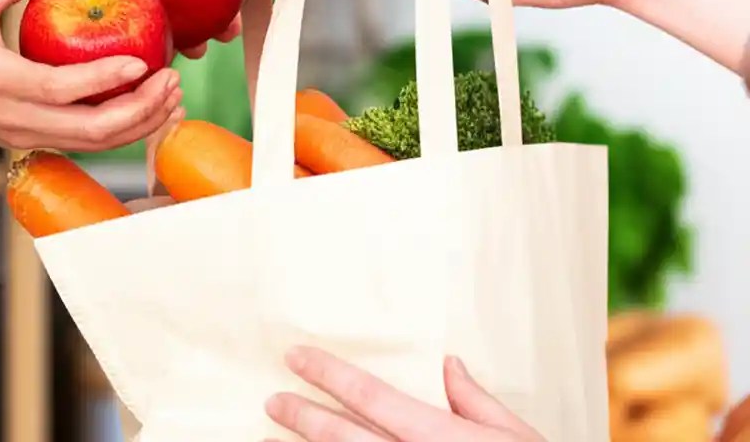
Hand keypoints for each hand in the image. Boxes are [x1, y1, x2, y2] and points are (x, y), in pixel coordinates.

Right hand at [0, 0, 180, 151]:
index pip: (63, 89)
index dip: (108, 79)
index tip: (145, 60)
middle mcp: (15, 119)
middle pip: (92, 132)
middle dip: (142, 111)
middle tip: (174, 80)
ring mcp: (21, 136)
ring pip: (93, 145)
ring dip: (138, 124)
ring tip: (171, 94)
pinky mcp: (25, 140)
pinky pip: (81, 141)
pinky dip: (118, 129)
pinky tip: (143, 103)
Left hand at [265, 347, 544, 441]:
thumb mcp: (518, 437)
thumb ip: (478, 402)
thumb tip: (449, 365)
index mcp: (440, 436)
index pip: (370, 396)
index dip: (328, 374)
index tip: (296, 357)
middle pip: (343, 435)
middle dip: (303, 416)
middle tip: (272, 401)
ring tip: (272, 437)